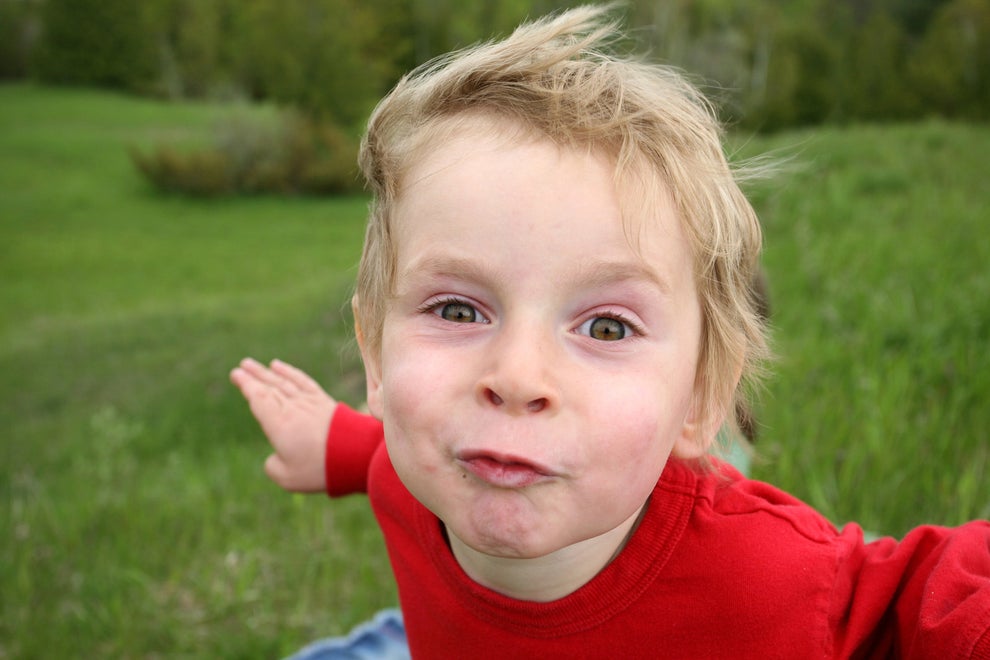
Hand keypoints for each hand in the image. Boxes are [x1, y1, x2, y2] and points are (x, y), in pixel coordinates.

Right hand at [230, 357, 335, 492]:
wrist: (356, 455)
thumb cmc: (319, 468)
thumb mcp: (287, 478)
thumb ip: (273, 466)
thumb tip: (275, 457)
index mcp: (278, 424)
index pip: (259, 398)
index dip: (246, 385)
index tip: (236, 375)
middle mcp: (292, 408)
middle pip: (269, 387)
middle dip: (253, 376)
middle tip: (241, 367)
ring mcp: (309, 403)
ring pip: (283, 382)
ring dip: (267, 372)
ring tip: (253, 364)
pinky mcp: (323, 402)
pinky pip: (302, 381)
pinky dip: (290, 373)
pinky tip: (279, 367)